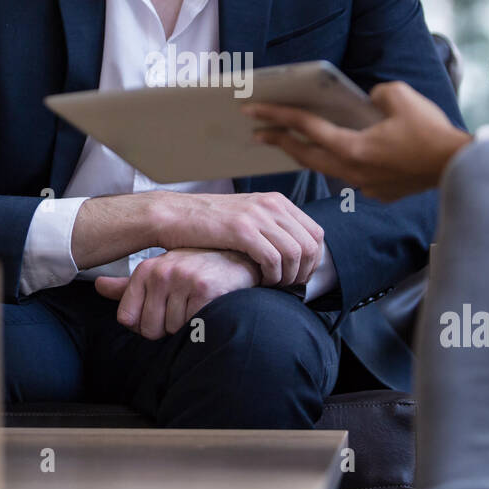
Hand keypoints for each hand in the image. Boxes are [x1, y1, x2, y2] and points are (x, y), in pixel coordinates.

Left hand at [94, 248, 259, 338]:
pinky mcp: (204, 290)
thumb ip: (128, 286)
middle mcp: (161, 272)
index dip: (144, 323)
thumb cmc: (197, 269)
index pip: (126, 319)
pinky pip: (191, 327)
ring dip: (187, 325)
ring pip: (172, 330)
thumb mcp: (160, 273)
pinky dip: (202, 324)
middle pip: (148, 329)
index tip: (162, 310)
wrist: (240, 260)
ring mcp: (183, 279)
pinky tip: (210, 305)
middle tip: (185, 306)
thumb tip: (98, 286)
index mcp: (145, 270)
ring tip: (199, 303)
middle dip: (167, 327)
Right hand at [151, 191, 323, 287]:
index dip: (313, 260)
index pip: (315, 232)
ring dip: (288, 277)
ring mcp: (258, 216)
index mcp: (276, 201)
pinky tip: (260, 282)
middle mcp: (271, 205)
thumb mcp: (246, 219)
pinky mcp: (242, 230)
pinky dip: (272, 277)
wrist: (173, 216)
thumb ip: (270, 230)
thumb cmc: (207, 225)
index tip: (300, 277)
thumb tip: (294, 255)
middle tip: (289, 287)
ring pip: (295, 253)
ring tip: (273, 286)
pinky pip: (273, 259)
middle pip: (311, 244)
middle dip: (304, 271)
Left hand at [243, 82, 471, 201]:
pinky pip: (350, 176)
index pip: (305, 128)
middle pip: (305, 155)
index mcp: (353, 147)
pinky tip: (337, 154)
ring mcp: (364, 186)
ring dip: (306, 154)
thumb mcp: (400, 96)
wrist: (459, 168)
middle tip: (256, 130)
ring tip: (288, 142)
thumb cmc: (432, 132)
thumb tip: (368, 101)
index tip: (252, 110)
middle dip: (278, 140)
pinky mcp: (379, 193)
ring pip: (325, 168)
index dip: (276, 115)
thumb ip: (375, 94)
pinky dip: (338, 163)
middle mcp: (352, 171)